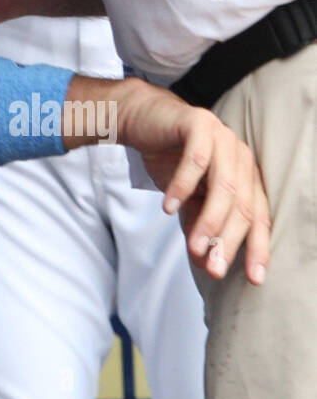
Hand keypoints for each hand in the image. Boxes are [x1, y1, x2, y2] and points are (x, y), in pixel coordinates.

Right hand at [114, 78, 269, 286]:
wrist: (141, 120)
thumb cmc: (169, 159)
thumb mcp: (187, 201)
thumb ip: (200, 227)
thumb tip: (207, 265)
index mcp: (246, 174)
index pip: (258, 215)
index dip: (258, 247)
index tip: (255, 278)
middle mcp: (241, 156)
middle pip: (242, 205)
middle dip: (228, 240)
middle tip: (214, 269)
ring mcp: (223, 137)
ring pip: (223, 186)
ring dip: (208, 220)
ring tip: (194, 246)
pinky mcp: (199, 123)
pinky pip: (195, 161)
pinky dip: (182, 187)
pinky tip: (168, 207)